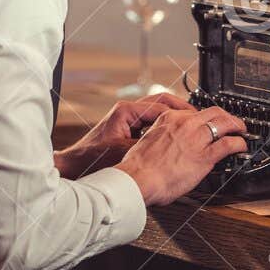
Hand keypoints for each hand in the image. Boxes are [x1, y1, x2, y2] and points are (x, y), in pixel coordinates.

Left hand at [54, 92, 192, 177]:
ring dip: (172, 116)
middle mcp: (127, 111)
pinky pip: (150, 121)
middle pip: (161, 102)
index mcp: (127, 111)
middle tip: (196, 118)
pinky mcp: (125, 128)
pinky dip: (162, 125)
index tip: (194, 118)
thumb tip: (171, 147)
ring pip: (156, 111)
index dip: (181, 111)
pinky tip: (171, 136)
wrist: (73, 167)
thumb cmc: (92, 160)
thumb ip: (148, 147)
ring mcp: (126, 118)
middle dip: (180, 108)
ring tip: (187, 125)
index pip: (162, 104)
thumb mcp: (125, 153)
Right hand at [114, 106, 248, 205]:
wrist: (138, 179)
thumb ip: (163, 137)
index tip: (208, 123)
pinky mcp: (204, 156)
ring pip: (224, 123)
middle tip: (232, 122)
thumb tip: (171, 143)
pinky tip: (242, 147)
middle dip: (226, 116)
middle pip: (213, 112)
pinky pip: (228, 144)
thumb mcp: (149, 140)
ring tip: (242, 131)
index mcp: (169, 118)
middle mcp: (184, 124)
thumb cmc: (139, 167)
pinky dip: (239, 143)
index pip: (194, 112)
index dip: (205, 118)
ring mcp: (196, 138)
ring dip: (237, 125)